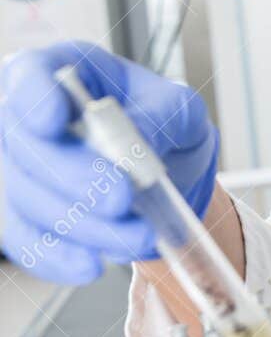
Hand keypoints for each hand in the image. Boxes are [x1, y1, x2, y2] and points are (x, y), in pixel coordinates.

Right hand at [0, 41, 218, 283]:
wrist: (171, 173)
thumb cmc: (166, 125)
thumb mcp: (182, 108)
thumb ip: (162, 115)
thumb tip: (138, 139)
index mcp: (67, 73)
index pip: (28, 74)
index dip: (32, 97)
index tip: (53, 119)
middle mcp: (35, 120)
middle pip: (24, 145)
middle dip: (72, 177)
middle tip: (120, 197)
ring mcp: (26, 170)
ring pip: (30, 199)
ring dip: (83, 225)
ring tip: (137, 235)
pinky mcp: (32, 217)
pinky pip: (29, 241)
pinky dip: (60, 258)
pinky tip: (92, 264)